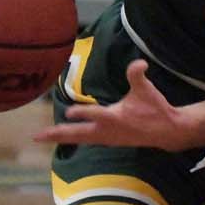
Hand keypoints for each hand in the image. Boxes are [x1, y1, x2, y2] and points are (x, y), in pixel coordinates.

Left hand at [35, 60, 199, 149]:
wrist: (166, 132)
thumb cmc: (155, 109)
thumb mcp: (147, 90)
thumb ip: (138, 75)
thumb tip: (139, 63)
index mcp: (115, 118)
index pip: (96, 114)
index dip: (83, 113)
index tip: (69, 112)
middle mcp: (107, 131)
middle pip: (78, 134)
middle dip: (58, 134)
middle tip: (37, 136)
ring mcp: (107, 138)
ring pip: (79, 139)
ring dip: (60, 138)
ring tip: (41, 137)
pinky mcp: (108, 141)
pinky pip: (85, 141)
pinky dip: (72, 140)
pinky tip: (62, 138)